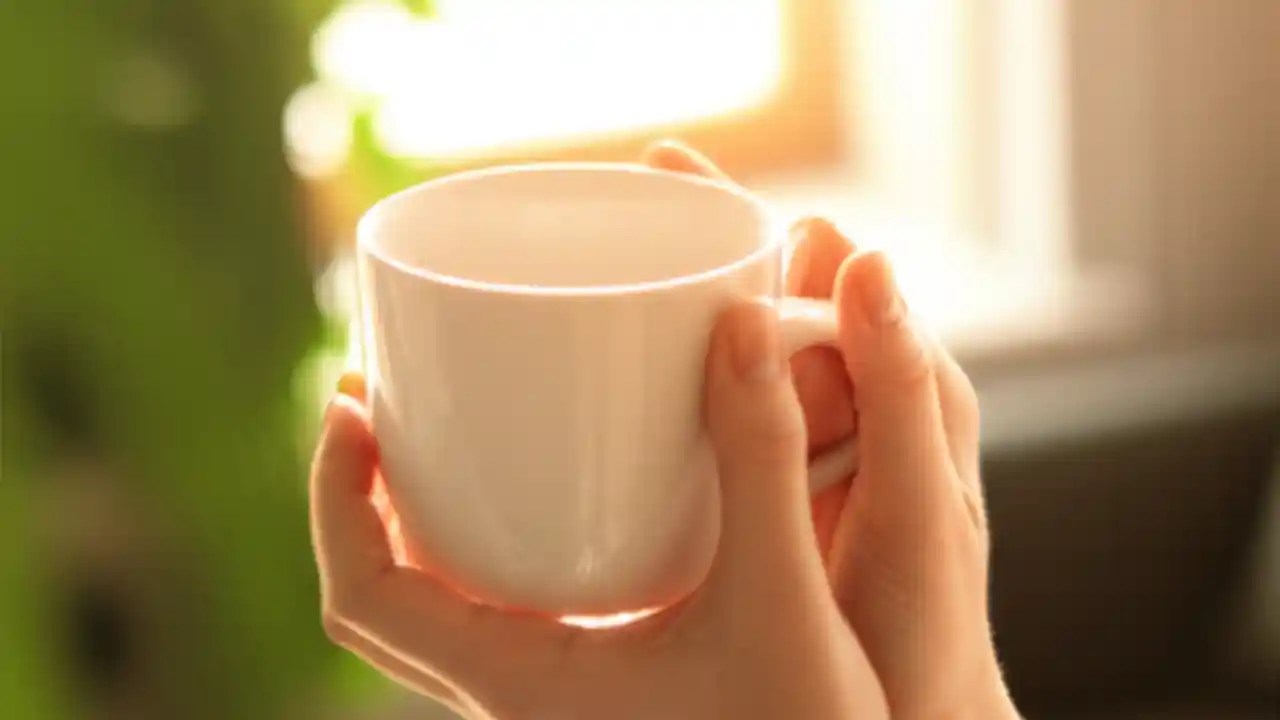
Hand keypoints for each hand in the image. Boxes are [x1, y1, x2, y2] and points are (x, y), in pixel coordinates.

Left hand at [311, 313, 887, 716]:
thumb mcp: (785, 604)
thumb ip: (766, 468)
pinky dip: (498, 538)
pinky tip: (553, 488)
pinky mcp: (600, 680)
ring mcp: (556, 693)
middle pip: (388, 595)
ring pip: (444, 603)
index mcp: (524, 686)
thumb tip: (744, 325)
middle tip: (385, 398)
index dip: (334, 501)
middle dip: (365, 495)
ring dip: (424, 516)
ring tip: (449, 423)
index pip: (367, 600)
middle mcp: (520, 696)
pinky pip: (509, 605)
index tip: (351, 407)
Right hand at [646, 142, 1018, 718]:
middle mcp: (844, 398)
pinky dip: (664, 394)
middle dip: (684, 249)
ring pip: (723, 356)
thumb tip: (862, 252)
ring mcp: (794, 446)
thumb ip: (896, 388)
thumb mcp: (915, 504)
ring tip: (584, 286)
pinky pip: (709, 420)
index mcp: (894, 380)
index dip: (737, 213)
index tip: (660, 170)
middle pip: (756, 296)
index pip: (815, 265)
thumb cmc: (924, 628)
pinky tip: (606, 397)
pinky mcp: (758, 493)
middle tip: (598, 213)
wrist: (897, 712)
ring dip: (666, 319)